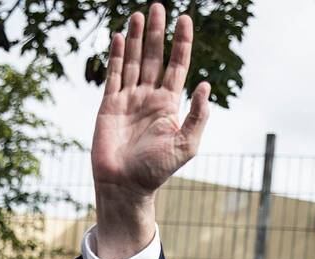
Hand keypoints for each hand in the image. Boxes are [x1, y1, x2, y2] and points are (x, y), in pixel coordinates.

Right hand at [91, 3, 210, 258]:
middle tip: (158, 7)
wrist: (126, 185)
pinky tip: (119, 37)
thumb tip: (205, 85)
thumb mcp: (186, 145)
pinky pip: (113, 75)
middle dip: (157, 33)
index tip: (185, 20)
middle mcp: (149, 97)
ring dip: (135, 38)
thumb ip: (198, 116)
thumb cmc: (158, 169)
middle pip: (154, 57)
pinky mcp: (109, 105)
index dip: (182, 43)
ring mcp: (128, 99)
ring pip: (133, 61)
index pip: (177, 66)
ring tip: (139, 14)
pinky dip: (116, 56)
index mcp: (169, 104)